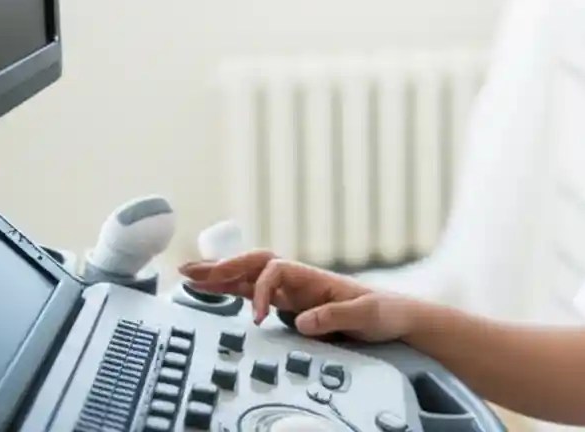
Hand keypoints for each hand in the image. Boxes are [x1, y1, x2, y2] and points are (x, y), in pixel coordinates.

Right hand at [178, 251, 420, 341]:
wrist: (397, 317)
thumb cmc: (385, 312)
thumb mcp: (367, 315)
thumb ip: (336, 317)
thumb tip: (301, 321)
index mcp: (314, 277)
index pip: (274, 271)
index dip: (261, 291)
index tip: (259, 320)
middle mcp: (299, 280)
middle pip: (253, 264)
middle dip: (222, 266)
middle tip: (188, 272)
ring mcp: (293, 291)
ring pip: (248, 277)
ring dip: (219, 275)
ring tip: (187, 277)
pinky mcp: (291, 305)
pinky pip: (254, 293)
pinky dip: (230, 291)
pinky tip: (210, 292)